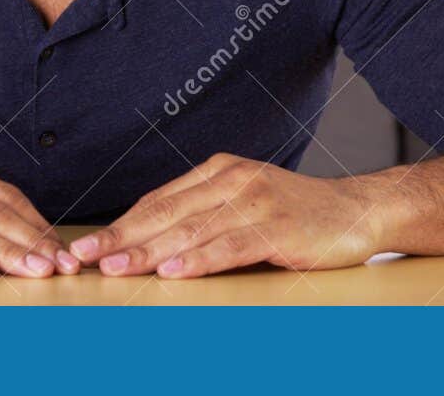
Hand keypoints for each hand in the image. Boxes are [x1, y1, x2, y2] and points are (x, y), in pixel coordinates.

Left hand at [65, 153, 397, 277]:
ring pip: (190, 231)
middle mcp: (232, 180)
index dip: (120, 225)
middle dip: (120, 239)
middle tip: (85, 258)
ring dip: (149, 252)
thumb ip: (204, 214)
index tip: (86, 246)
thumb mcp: (245, 202)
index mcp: (218, 172)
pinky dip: (199, 260)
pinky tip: (175, 271)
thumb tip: (149, 243)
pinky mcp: (277, 227)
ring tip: (117, 269)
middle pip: (164, 214)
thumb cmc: (297, 213)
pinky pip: (230, 246)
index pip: (157, 201)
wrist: (359, 210)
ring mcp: (255, 201)